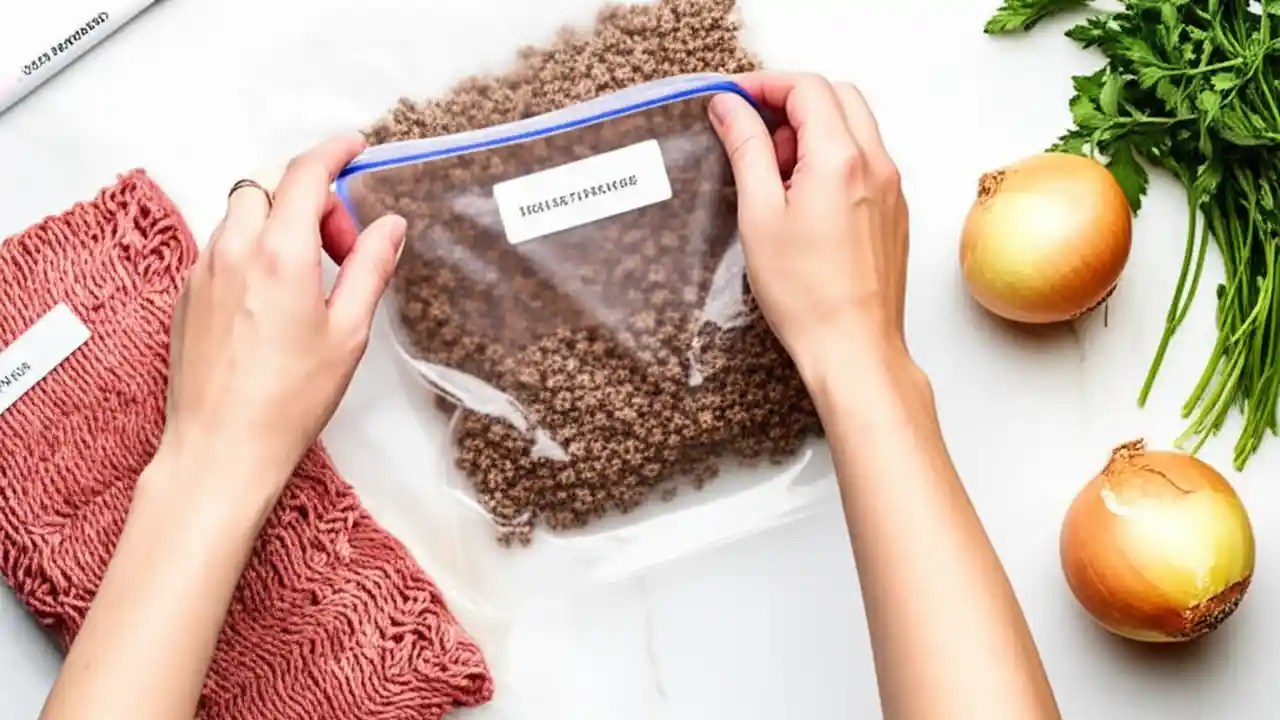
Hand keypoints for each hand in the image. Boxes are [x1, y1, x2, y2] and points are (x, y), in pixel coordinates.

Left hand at [158, 135, 405, 498]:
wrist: (220, 448)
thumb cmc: (288, 400)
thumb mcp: (348, 333)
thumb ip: (370, 268)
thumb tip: (389, 226)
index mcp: (280, 254)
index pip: (305, 174)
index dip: (334, 152)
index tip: (356, 149)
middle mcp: (233, 250)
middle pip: (268, 184)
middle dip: (309, 195)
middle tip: (341, 244)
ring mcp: (203, 270)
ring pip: (242, 213)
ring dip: (280, 221)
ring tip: (311, 277)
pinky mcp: (188, 293)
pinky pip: (224, 245)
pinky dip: (254, 248)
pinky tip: (277, 298)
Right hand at [707, 72, 911, 386]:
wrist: (853, 347)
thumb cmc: (805, 294)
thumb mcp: (759, 214)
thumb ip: (746, 150)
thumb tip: (730, 108)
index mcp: (841, 159)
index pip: (807, 88)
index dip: (764, 85)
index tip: (732, 101)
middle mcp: (876, 164)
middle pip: (837, 96)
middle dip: (790, 101)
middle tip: (752, 130)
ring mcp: (891, 187)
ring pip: (854, 126)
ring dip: (813, 129)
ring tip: (774, 172)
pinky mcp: (894, 210)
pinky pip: (865, 160)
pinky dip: (832, 157)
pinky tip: (802, 197)